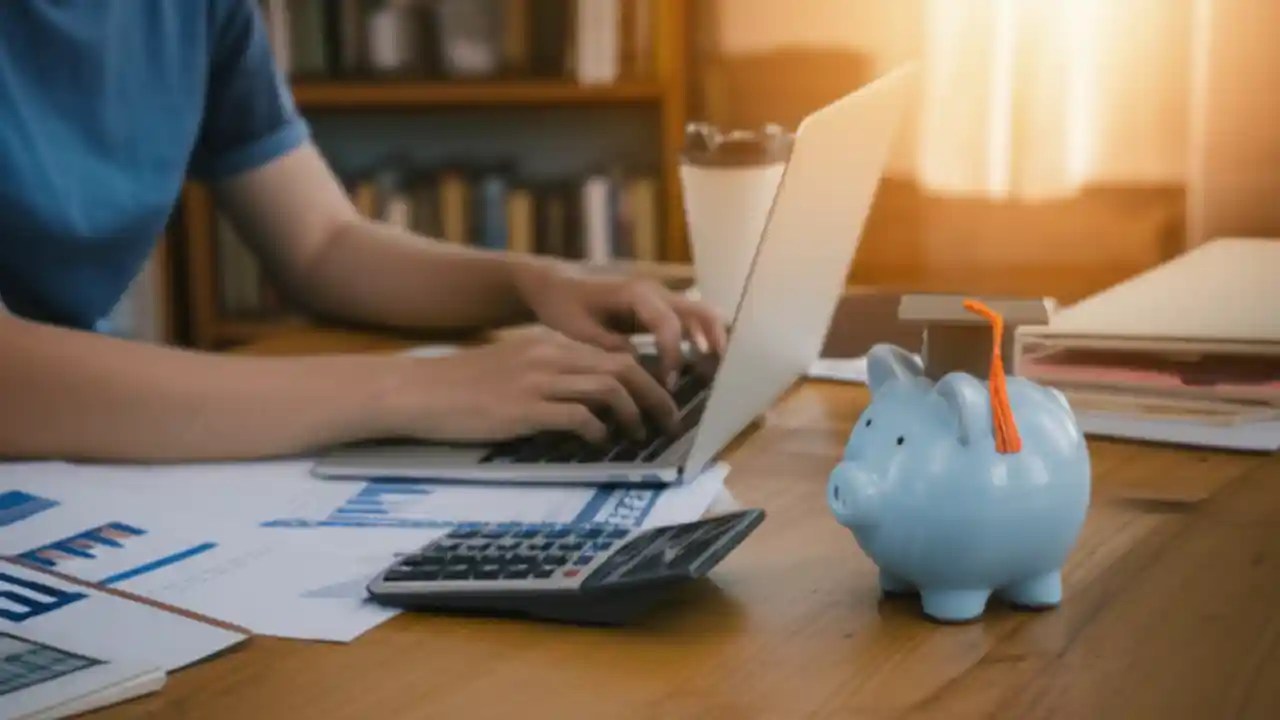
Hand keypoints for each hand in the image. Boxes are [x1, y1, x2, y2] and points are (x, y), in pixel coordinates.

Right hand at [383, 329, 678, 443]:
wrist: (418, 391)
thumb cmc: (461, 388)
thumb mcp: (511, 370)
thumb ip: (547, 379)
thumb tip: (583, 405)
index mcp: (549, 346)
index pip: (614, 354)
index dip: (646, 378)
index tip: (661, 401)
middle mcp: (549, 356)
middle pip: (623, 367)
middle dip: (654, 395)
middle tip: (669, 422)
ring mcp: (537, 380)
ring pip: (608, 387)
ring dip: (633, 413)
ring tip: (640, 434)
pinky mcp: (523, 408)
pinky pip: (577, 415)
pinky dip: (597, 430)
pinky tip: (600, 443)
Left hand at [512, 264, 727, 387]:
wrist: (553, 283)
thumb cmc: (562, 306)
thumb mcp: (579, 332)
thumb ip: (610, 347)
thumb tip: (638, 366)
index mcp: (636, 294)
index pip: (668, 325)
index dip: (672, 356)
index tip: (667, 384)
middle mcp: (654, 291)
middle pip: (698, 310)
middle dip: (713, 340)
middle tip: (720, 371)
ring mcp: (659, 296)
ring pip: (700, 313)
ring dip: (713, 339)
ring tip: (720, 369)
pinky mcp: (657, 307)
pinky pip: (688, 319)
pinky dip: (701, 338)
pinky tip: (705, 362)